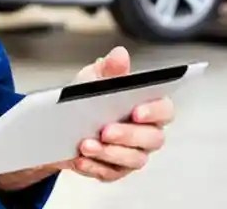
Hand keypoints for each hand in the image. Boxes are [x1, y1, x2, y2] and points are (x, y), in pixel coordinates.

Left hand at [66, 46, 174, 182]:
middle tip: (106, 130)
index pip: (165, 110)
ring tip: (86, 144)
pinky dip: (94, 166)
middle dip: (128, 135)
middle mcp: (147, 133)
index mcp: (148, 107)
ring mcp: (133, 154)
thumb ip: (109, 69)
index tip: (136, 110)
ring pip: (134, 159)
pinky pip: (111, 173)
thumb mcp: (94, 79)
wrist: (61, 124)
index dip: (155, 111)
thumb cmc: (87, 97)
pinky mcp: (116, 170)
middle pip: (152, 139)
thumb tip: (120, 54)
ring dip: (109, 152)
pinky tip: (79, 158)